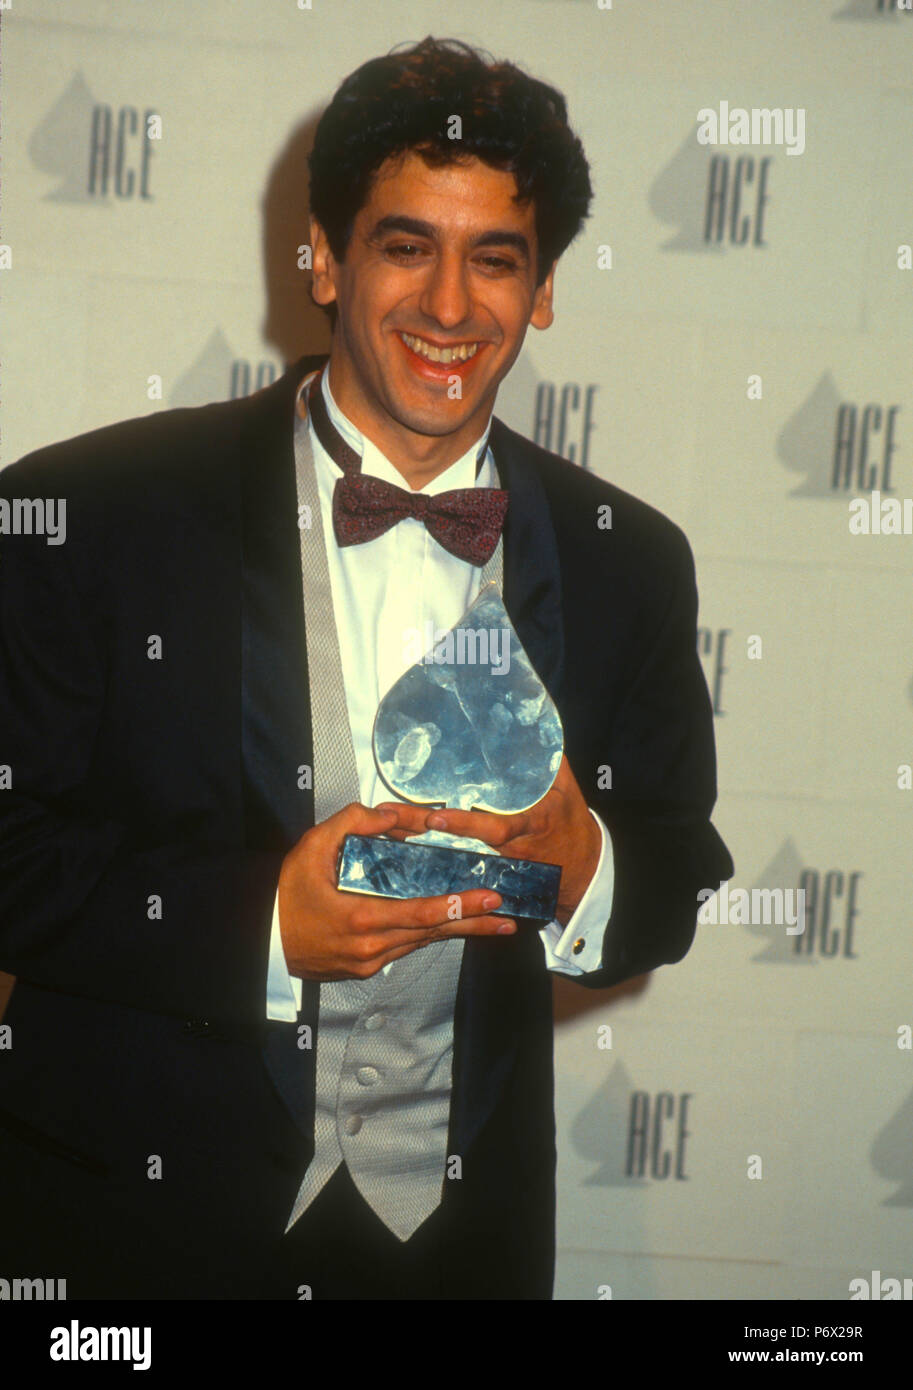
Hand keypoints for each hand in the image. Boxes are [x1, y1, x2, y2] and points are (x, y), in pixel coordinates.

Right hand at [277, 802, 514, 981]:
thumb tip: (388, 815)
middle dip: (473, 923)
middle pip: (432, 934)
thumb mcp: (311, 847)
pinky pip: (406, 948)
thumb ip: (350, 823)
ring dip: (458, 932)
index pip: (421, 914)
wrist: (263, 938)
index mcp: (361, 918)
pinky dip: (430, 935)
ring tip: (493, 924)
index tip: (489, 898)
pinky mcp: (365, 968)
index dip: (458, 907)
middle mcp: (371, 946)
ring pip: (422, 943)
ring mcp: (369, 961)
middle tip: (507, 916)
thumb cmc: (286, 892)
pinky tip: (451, 927)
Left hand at [378, 754, 602, 925]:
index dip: (465, 824)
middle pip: (459, 845)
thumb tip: (530, 718)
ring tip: (383, 828)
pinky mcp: (485, 873)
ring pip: (450, 857)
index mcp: (529, 823)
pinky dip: (425, 860)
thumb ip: (546, 758)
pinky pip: (453, 867)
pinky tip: (396, 848)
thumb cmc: (569, 819)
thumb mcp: (565, 786)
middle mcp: (507, 848)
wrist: (581, 868)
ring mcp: (494, 864)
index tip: (436, 816)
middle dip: (423, 831)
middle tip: (389, 818)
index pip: (496, 828)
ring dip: (415, 846)